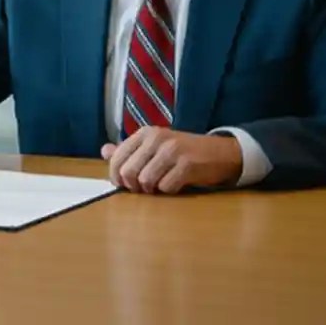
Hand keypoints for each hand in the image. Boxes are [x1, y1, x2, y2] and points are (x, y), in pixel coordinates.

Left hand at [101, 127, 242, 194]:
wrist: (220, 153)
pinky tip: (177, 184)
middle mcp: (156, 138)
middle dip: (134, 186)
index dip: (116, 177)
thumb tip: (104, 151)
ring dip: (153, 189)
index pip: (117, 158)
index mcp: (145, 133)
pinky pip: (166, 187)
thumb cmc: (183, 152)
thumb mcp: (154, 146)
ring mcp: (172, 150)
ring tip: (163, 184)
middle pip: (129, 172)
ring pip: (146, 181)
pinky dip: (169, 191)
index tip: (124, 185)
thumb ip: (129, 150)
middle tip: (146, 187)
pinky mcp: (187, 164)